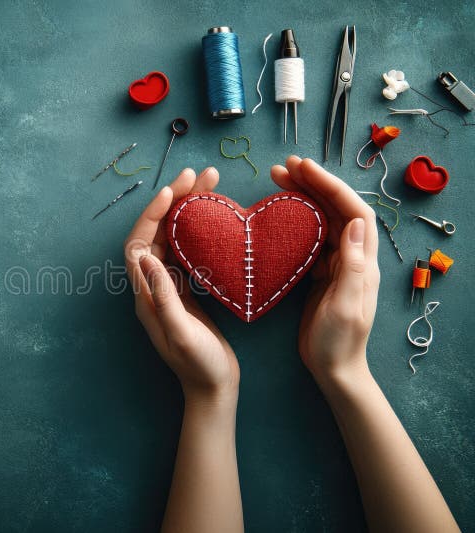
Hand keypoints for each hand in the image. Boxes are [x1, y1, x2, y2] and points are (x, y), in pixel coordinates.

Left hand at [124, 168, 238, 403]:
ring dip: (188, 209)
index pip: (139, 244)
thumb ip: (164, 298)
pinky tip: (215, 216)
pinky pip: (187, 250)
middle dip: (174, 201)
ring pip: (173, 237)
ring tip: (210, 183)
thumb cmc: (199, 367)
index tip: (173, 190)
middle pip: (156, 233)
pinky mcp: (186, 290)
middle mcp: (153, 286)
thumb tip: (148, 259)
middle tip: (199, 174)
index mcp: (146, 295)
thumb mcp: (182, 334)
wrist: (213, 390)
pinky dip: (198, 229)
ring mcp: (169, 287)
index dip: (152, 214)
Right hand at [270, 156, 379, 387]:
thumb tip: (353, 223)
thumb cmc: (339, 342)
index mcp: (362, 262)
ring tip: (278, 181)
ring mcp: (337, 265)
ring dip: (302, 198)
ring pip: (321, 221)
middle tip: (285, 166)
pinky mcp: (321, 274)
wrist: (334, 369)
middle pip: (336, 209)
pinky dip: (295, 222)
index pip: (352, 211)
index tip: (304, 169)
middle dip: (313, 184)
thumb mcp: (346, 305)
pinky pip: (310, 239)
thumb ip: (351, 265)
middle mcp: (352, 257)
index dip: (331, 186)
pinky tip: (279, 216)